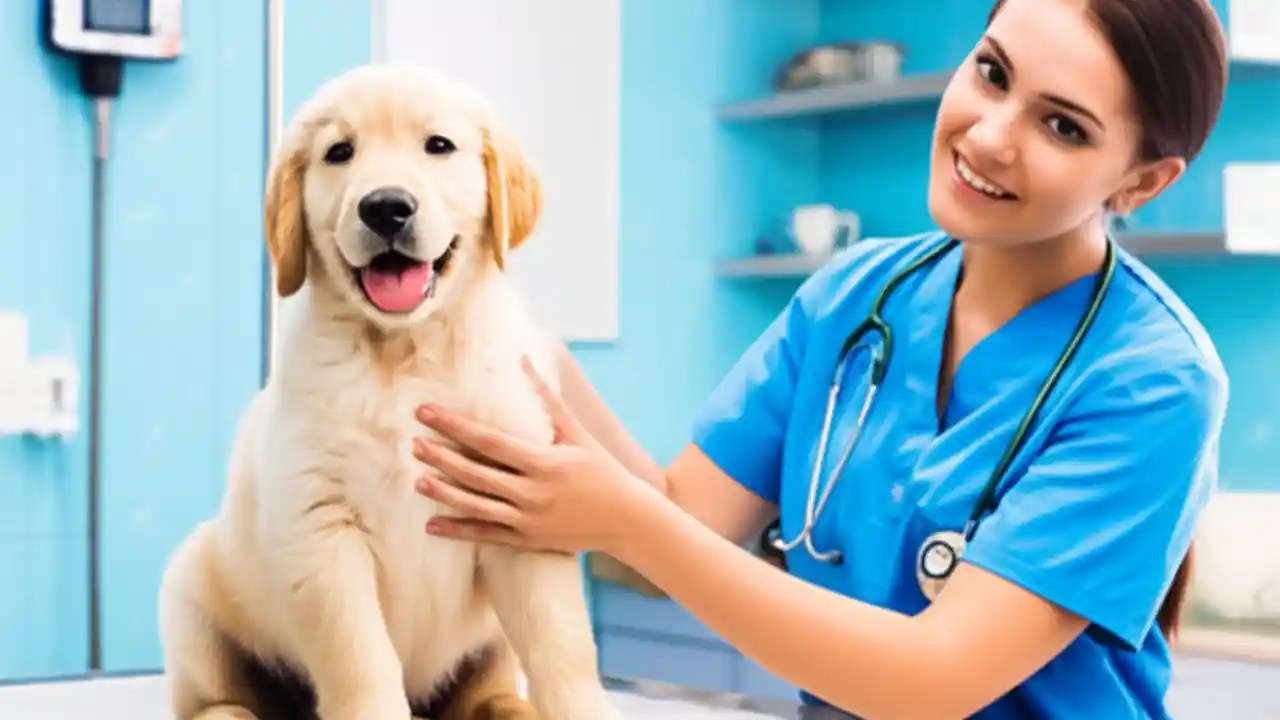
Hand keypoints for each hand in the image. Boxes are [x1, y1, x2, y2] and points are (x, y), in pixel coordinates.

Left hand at [412, 357, 657, 555]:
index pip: (488, 441)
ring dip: (444, 493)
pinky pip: (486, 535)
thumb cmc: (603, 471)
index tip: (427, 412)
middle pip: (475, 473)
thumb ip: (547, 400)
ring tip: (418, 480)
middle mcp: (532, 493)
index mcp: (544, 462)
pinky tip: (433, 524)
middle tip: (413, 444)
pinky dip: (458, 530)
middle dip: (441, 457)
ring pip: (476, 506)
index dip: (454, 425)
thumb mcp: (578, 434)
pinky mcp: (528, 540)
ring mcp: (528, 520)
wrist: (628, 520)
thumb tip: (523, 360)